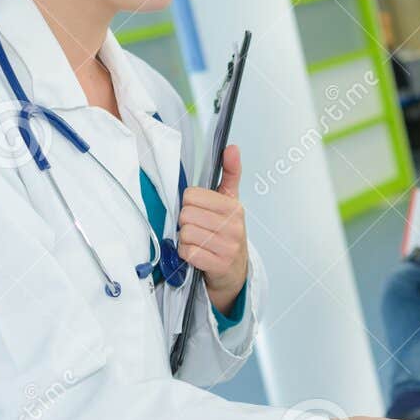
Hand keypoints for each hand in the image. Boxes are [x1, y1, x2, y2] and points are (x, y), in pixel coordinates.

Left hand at [177, 144, 248, 313]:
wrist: (235, 272)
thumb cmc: (227, 233)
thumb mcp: (231, 203)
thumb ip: (230, 174)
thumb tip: (232, 147)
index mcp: (233, 207)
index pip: (191, 195)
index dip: (189, 205)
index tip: (200, 213)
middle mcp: (234, 226)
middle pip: (186, 214)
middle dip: (186, 223)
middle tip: (197, 229)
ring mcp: (228, 246)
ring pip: (185, 234)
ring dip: (185, 240)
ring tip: (197, 242)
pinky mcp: (219, 265)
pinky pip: (188, 252)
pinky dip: (187, 254)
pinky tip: (197, 255)